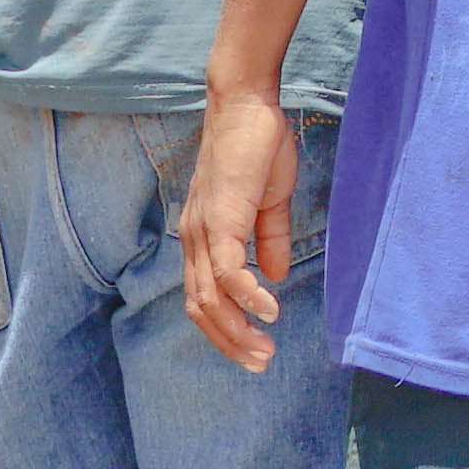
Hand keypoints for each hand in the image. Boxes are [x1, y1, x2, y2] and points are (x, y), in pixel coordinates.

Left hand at [172, 90, 300, 374]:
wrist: (246, 104)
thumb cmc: (258, 146)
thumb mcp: (270, 202)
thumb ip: (269, 239)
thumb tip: (274, 277)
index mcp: (203, 237)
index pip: (204, 299)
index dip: (226, 330)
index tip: (254, 351)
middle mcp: (194, 239)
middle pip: (201, 309)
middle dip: (230, 343)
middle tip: (260, 364)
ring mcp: (203, 230)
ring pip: (210, 298)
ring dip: (237, 330)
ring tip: (265, 350)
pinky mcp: (220, 218)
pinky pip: (229, 271)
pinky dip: (248, 297)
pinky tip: (269, 311)